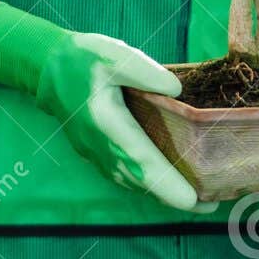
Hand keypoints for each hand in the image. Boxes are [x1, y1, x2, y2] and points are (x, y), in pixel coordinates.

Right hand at [0, 1, 216, 212]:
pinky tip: (168, 184)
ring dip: (163, 195)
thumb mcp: (114, 55)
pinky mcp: (97, 153)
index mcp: (108, 123)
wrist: (47, 68)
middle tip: (211, 204)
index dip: (167, 183)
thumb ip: (146, 72)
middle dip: (175, 197)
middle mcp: (102, 147)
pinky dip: (148, 185)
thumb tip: (177, 91)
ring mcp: (97, 154)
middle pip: (141, 183)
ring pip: (133, 184)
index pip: (141, 161)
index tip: (192, 200)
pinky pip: (125, 177)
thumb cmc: (83, 59)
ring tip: (199, 199)